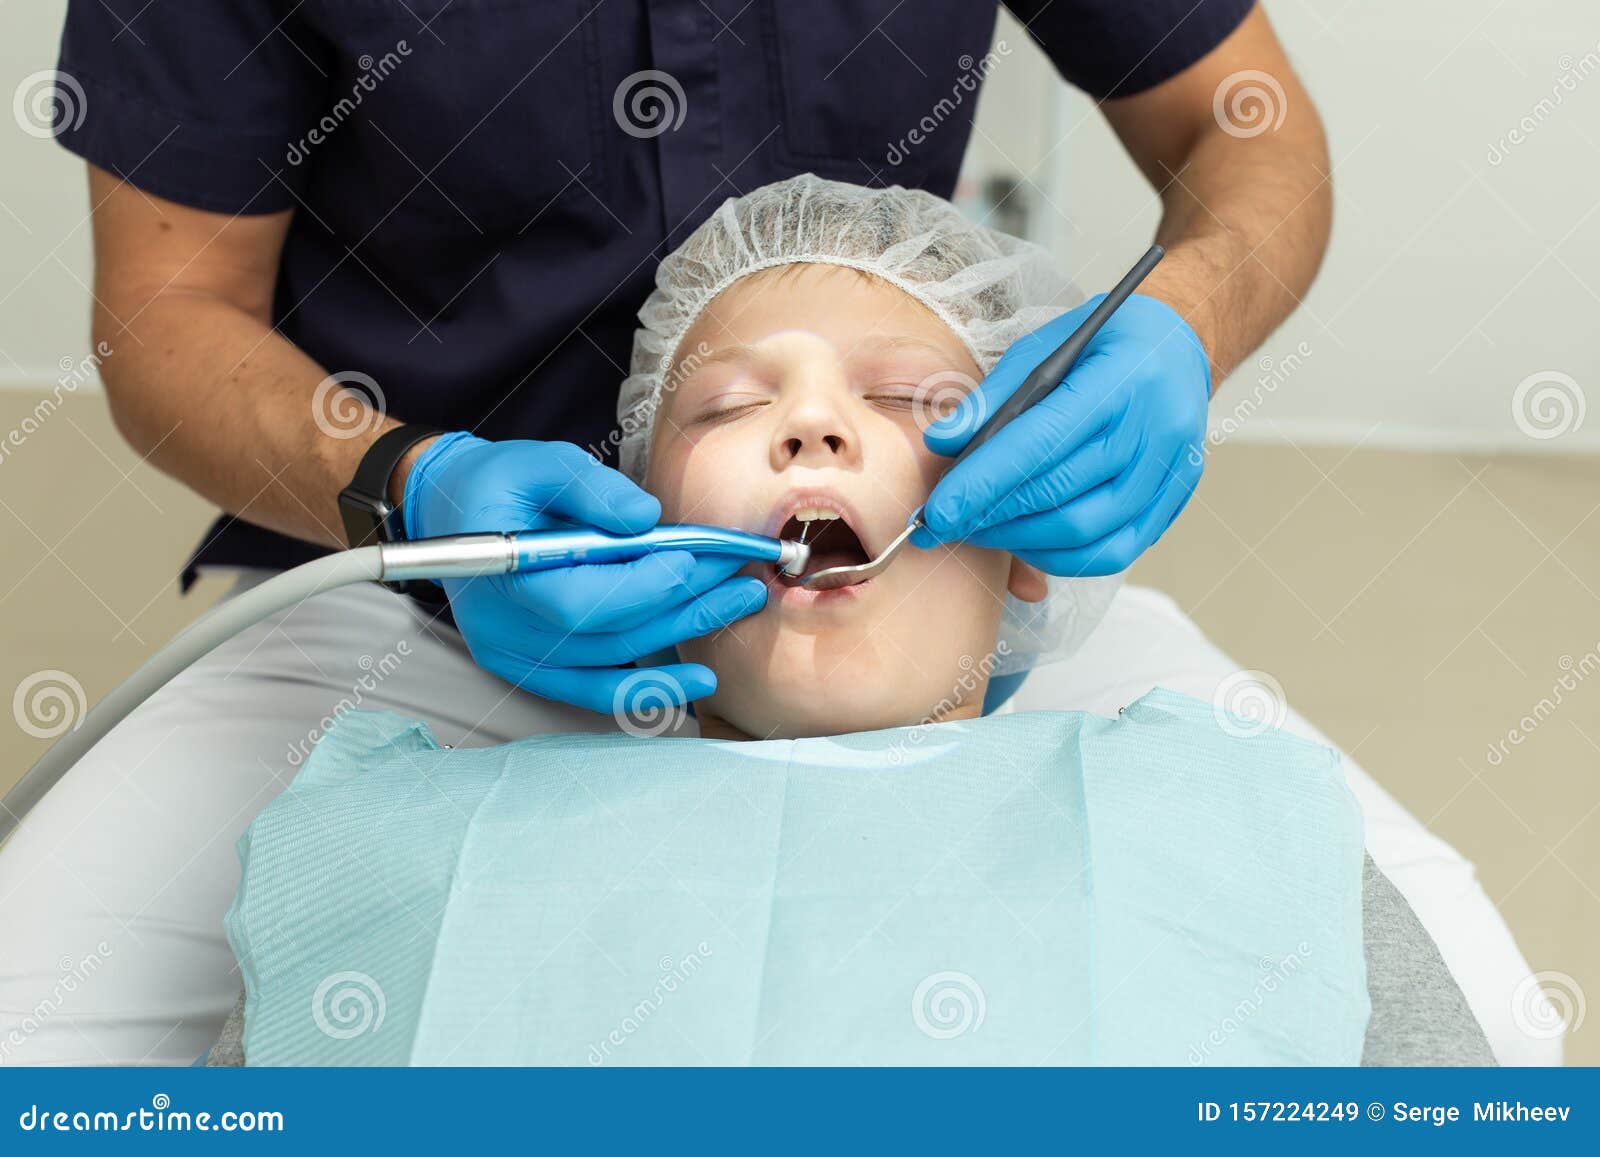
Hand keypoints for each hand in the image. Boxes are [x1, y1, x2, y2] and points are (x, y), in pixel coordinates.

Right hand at [402, 433, 765, 712]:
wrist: (452, 511)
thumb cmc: (498, 483)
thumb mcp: (539, 462)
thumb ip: (589, 487)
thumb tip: (649, 517)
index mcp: (500, 574)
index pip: (581, 601)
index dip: (641, 588)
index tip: (692, 560)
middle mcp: (505, 630)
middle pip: (609, 631)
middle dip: (683, 603)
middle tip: (743, 579)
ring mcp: (518, 657)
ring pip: (613, 658)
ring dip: (681, 632)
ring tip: (739, 603)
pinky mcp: (535, 669)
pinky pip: (596, 688)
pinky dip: (649, 687)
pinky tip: (700, 679)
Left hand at [913, 292, 1210, 575]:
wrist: (1179, 346)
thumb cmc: (1104, 344)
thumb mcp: (1044, 348)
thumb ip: (993, 398)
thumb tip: (942, 442)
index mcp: (1120, 379)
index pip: (1041, 443)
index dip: (983, 483)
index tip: (936, 511)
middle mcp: (1153, 430)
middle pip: (1058, 493)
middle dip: (989, 515)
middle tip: (943, 524)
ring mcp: (1169, 472)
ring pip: (1083, 532)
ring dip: (1019, 538)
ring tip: (979, 528)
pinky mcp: (1172, 503)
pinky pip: (1111, 551)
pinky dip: (1060, 555)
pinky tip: (1026, 539)